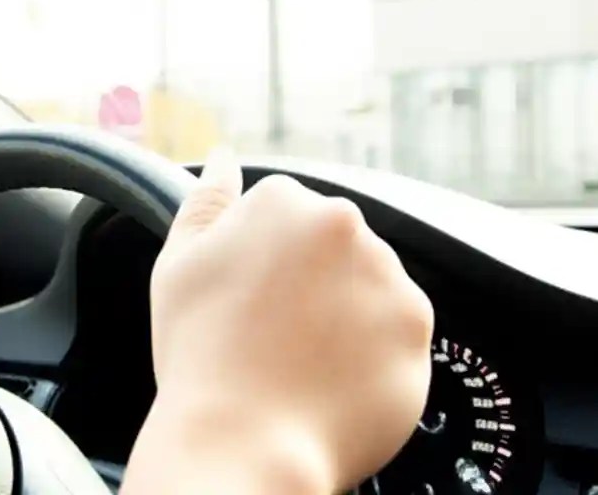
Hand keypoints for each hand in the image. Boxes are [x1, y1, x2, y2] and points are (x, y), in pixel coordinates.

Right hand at [128, 150, 432, 492]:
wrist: (243, 442)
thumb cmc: (200, 355)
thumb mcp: (179, 266)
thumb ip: (206, 201)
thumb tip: (225, 156)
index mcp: (286, 202)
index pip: (284, 217)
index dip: (262, 265)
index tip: (248, 302)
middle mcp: (346, 226)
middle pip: (332, 248)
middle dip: (311, 283)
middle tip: (273, 335)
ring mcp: (388, 277)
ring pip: (368, 287)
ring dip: (346, 315)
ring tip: (302, 362)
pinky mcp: (418, 330)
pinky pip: (397, 335)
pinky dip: (371, 356)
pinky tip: (330, 380)